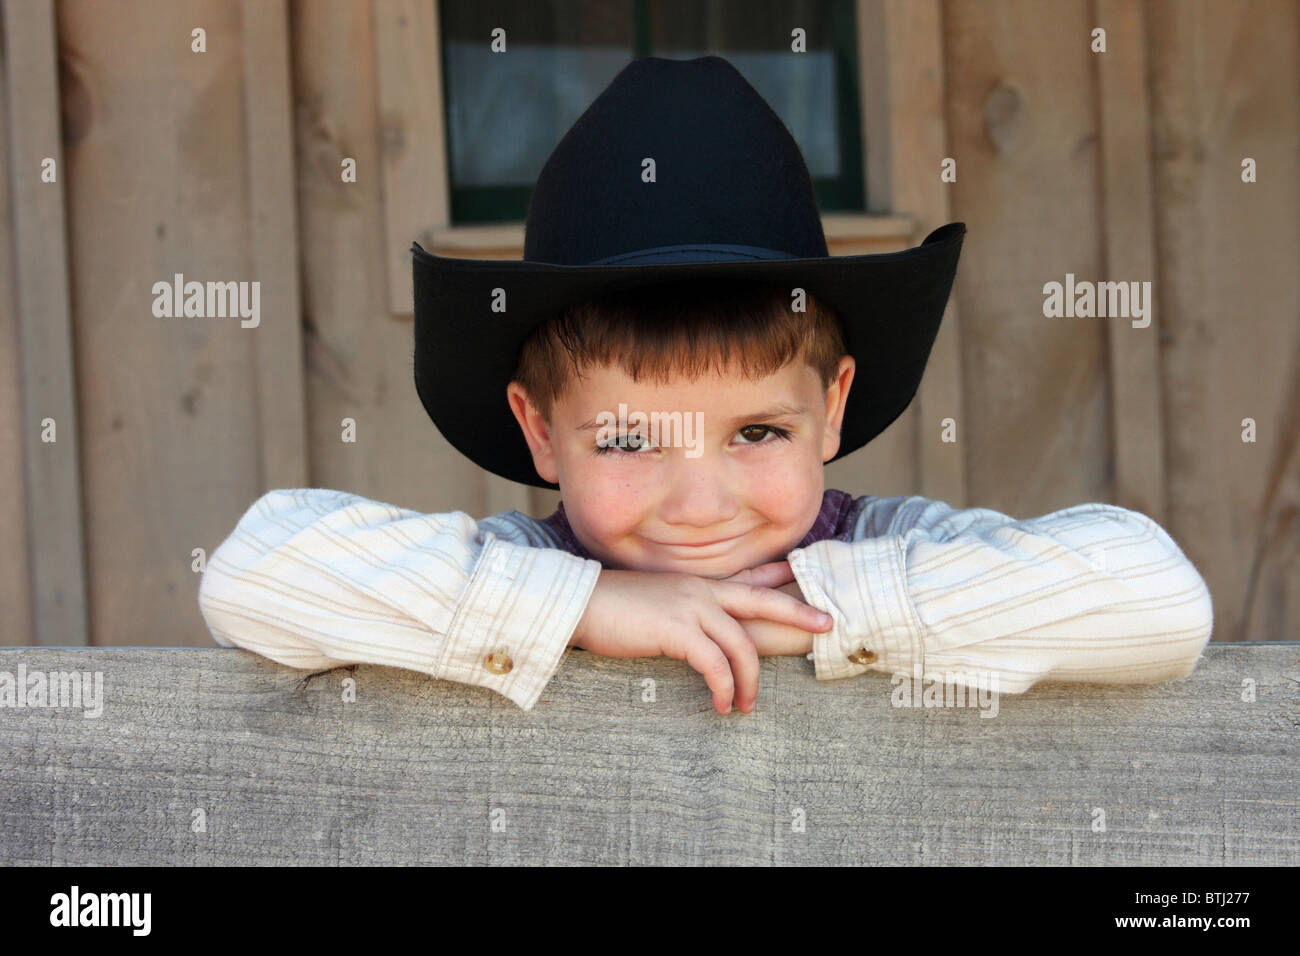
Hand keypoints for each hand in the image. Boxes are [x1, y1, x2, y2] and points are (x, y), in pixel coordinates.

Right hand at [570, 561, 833, 714]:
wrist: (580, 604)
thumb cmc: (612, 609)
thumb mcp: (655, 601)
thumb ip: (681, 609)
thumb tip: (694, 629)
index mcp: (698, 584)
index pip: (748, 579)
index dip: (779, 581)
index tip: (803, 580)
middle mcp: (701, 590)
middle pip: (763, 600)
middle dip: (798, 612)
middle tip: (826, 626)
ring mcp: (691, 607)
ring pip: (741, 644)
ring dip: (750, 681)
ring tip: (745, 706)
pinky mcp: (677, 630)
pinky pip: (715, 664)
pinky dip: (723, 687)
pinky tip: (720, 705)